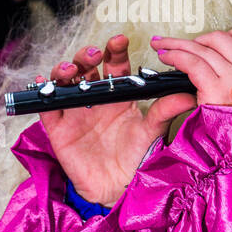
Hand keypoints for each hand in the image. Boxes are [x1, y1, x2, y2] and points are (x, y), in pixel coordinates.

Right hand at [40, 35, 195, 206]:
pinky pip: (48, 108)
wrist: (120, 190)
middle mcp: (95, 100)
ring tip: (73, 68)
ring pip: (64, 82)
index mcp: (119, 96)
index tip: (120, 40)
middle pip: (86, 68)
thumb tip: (188, 92)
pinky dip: (44, 94)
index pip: (115, 65)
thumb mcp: (152, 132)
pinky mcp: (60, 131)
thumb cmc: (137, 159)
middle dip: (87, 55)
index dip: (115, 50)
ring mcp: (76, 114)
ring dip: (65, 69)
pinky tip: (47, 83)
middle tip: (96, 53)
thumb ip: (165, 111)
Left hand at [151, 28, 231, 111]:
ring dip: (178, 45)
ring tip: (163, 47)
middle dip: (195, 39)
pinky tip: (166, 58)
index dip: (218, 37)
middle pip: (220, 38)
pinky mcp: (216, 88)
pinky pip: (192, 62)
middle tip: (177, 44)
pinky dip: (175, 55)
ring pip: (202, 49)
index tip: (203, 43)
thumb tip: (220, 62)